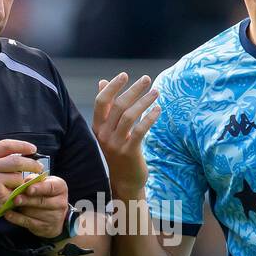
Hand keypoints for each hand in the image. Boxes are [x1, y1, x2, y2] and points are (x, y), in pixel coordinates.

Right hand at [0, 139, 45, 222]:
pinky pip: (15, 192)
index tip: (33, 149)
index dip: (22, 146)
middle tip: (38, 168)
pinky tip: (7, 197)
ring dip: (20, 183)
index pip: (6, 145)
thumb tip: (20, 155)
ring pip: (18, 178)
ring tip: (11, 188)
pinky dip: (16, 195)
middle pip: (17, 161)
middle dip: (31, 164)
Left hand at [5, 174, 69, 238]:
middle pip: (42, 201)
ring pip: (34, 213)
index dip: (39, 188)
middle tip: (16, 198)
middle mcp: (60, 203)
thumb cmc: (45, 193)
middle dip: (27, 200)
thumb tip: (25, 182)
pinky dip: (17, 218)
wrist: (53, 215)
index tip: (28, 189)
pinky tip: (8, 214)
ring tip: (11, 204)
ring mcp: (55, 217)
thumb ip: (34, 180)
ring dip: (21, 208)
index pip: (50, 187)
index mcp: (60, 188)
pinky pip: (29, 223)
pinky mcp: (45, 227)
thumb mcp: (43, 183)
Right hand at [92, 73, 159, 197]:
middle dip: (133, 90)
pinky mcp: (129, 152)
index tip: (124, 75)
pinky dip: (150, 117)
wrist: (124, 180)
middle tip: (146, 79)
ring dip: (144, 101)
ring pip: (130, 116)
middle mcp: (104, 135)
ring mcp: (116, 144)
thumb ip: (107, 107)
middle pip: (118, 106)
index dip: (112, 87)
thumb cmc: (119, 151)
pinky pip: (140, 130)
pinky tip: (158, 110)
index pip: (101, 101)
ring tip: (156, 92)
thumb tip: (103, 82)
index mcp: (98, 127)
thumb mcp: (109, 130)